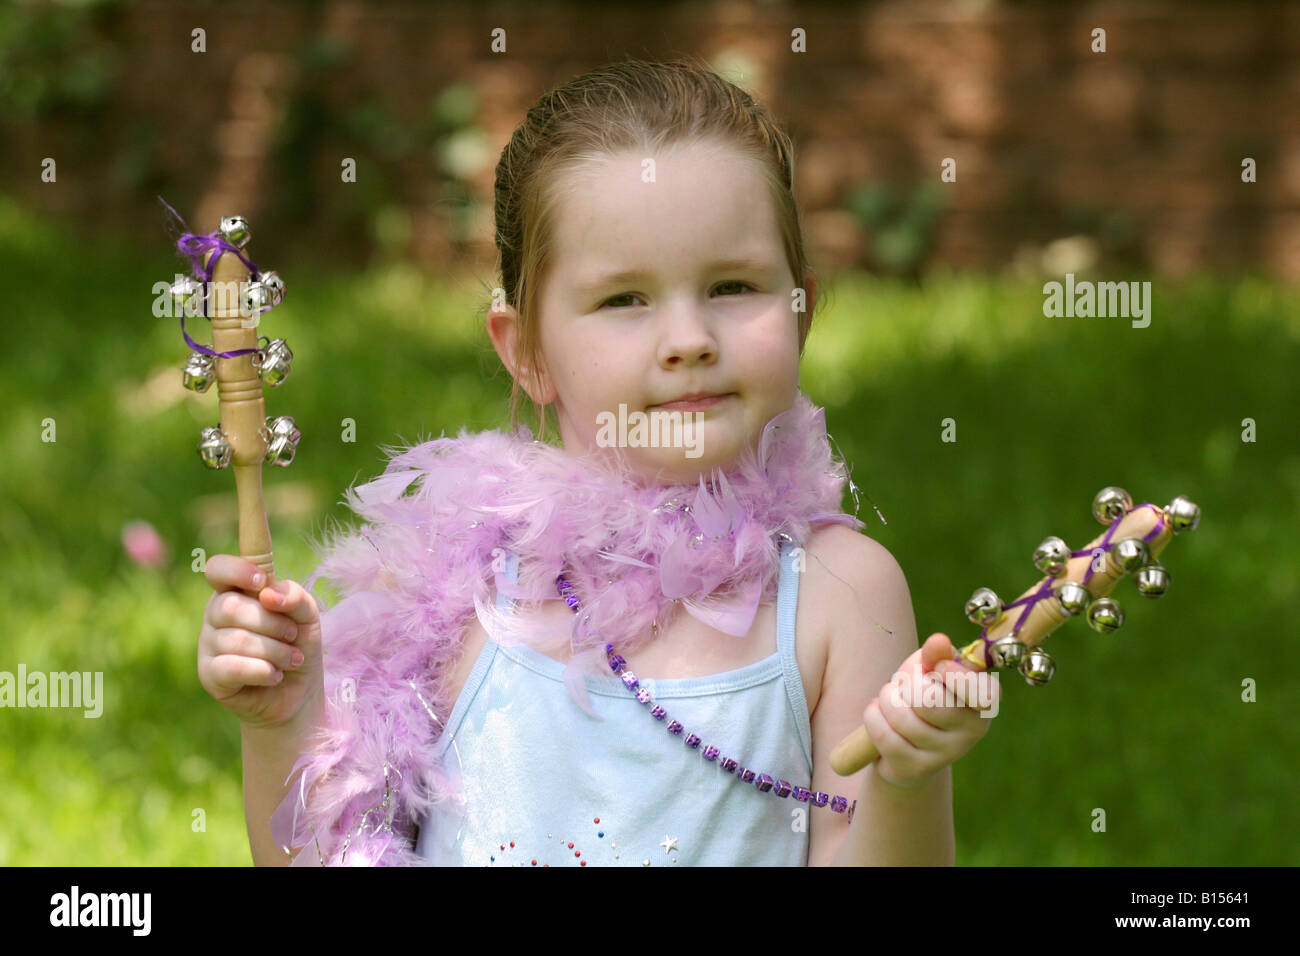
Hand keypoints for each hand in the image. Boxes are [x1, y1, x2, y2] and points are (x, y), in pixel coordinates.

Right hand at [197, 555, 323, 729]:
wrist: (298, 693)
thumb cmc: (297, 645)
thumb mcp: (307, 615)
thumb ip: (294, 596)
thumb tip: (267, 594)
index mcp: (237, 589)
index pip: (219, 567)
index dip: (234, 566)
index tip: (260, 577)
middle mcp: (216, 612)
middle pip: (232, 606)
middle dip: (273, 622)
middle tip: (292, 635)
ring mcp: (208, 643)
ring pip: (236, 639)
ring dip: (276, 651)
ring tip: (290, 660)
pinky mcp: (209, 674)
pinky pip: (232, 666)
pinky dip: (264, 672)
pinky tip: (274, 676)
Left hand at [861, 633, 1000, 787]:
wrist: (906, 741)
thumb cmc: (924, 693)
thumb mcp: (930, 669)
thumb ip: (936, 654)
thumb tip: (939, 641)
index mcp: (984, 701)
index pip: (983, 694)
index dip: (957, 677)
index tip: (938, 668)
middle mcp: (972, 731)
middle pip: (931, 701)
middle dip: (905, 685)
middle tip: (902, 684)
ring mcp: (947, 754)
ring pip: (904, 719)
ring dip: (886, 700)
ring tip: (888, 699)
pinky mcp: (919, 769)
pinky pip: (886, 736)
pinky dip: (873, 717)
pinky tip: (877, 714)